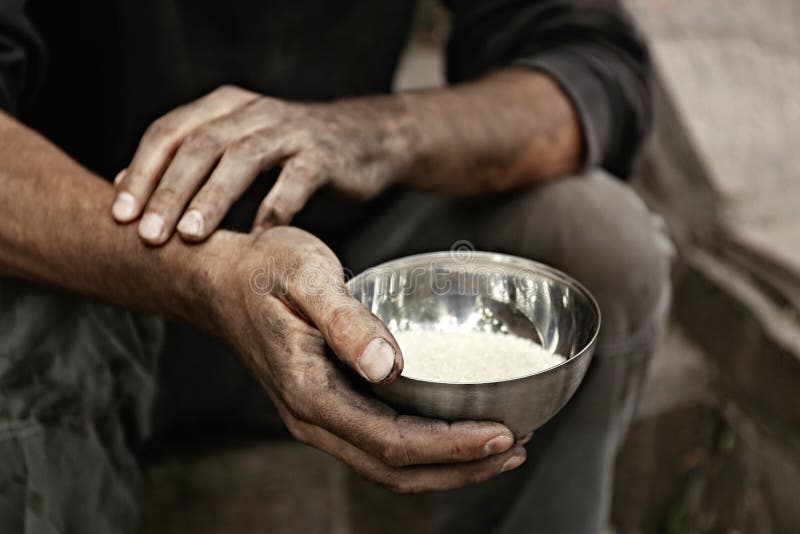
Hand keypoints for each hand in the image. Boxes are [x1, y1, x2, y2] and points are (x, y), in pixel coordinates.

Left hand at [111, 85, 414, 244]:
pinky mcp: (322, 156)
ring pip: (242, 159)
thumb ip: (190, 162)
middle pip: (200, 145)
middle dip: (169, 191)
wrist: (364, 139)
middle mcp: (253, 112)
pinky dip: (272, 213)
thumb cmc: (290, 151)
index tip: (121, 215)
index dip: (141, 172)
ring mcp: (290, 131)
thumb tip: (124, 188)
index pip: (169, 132)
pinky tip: (255, 242)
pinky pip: (293, 184)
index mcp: (223, 106)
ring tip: (190, 235)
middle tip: (149, 234)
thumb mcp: (237, 145)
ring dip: (212, 198)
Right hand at [207, 226, 525, 491]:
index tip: (501, 433)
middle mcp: (312, 418)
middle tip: (516, 449)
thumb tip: (389, 366)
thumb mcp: (305, 278)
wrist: (220, 282)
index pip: (390, 440)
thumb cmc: (262, 271)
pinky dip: (423, 448)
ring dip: (446, 466)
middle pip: (395, 469)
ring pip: (388, 466)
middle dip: (460, 468)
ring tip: (498, 449)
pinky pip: (378, 445)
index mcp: (309, 391)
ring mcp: (317, 418)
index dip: (451, 445)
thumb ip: (346, 322)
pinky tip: (453, 429)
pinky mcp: (326, 407)